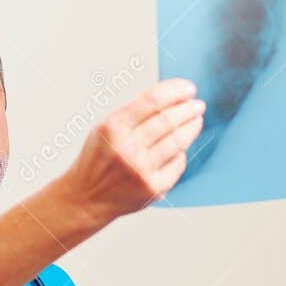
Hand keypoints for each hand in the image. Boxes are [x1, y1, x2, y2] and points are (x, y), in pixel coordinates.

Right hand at [57, 79, 204, 222]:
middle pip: (168, 120)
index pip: (152, 100)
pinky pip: (178, 164)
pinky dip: (181, 153)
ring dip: (192, 127)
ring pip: (178, 141)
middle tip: (198, 104)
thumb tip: (171, 96)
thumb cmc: (98, 159)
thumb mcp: (105, 128)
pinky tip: (180, 148)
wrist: (87, 198)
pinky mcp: (154, 189)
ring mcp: (142, 171)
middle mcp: (128, 149)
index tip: (188, 88)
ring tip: (196, 120)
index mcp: (113, 128)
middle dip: (188, 109)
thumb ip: (133, 113)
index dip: (175, 91)